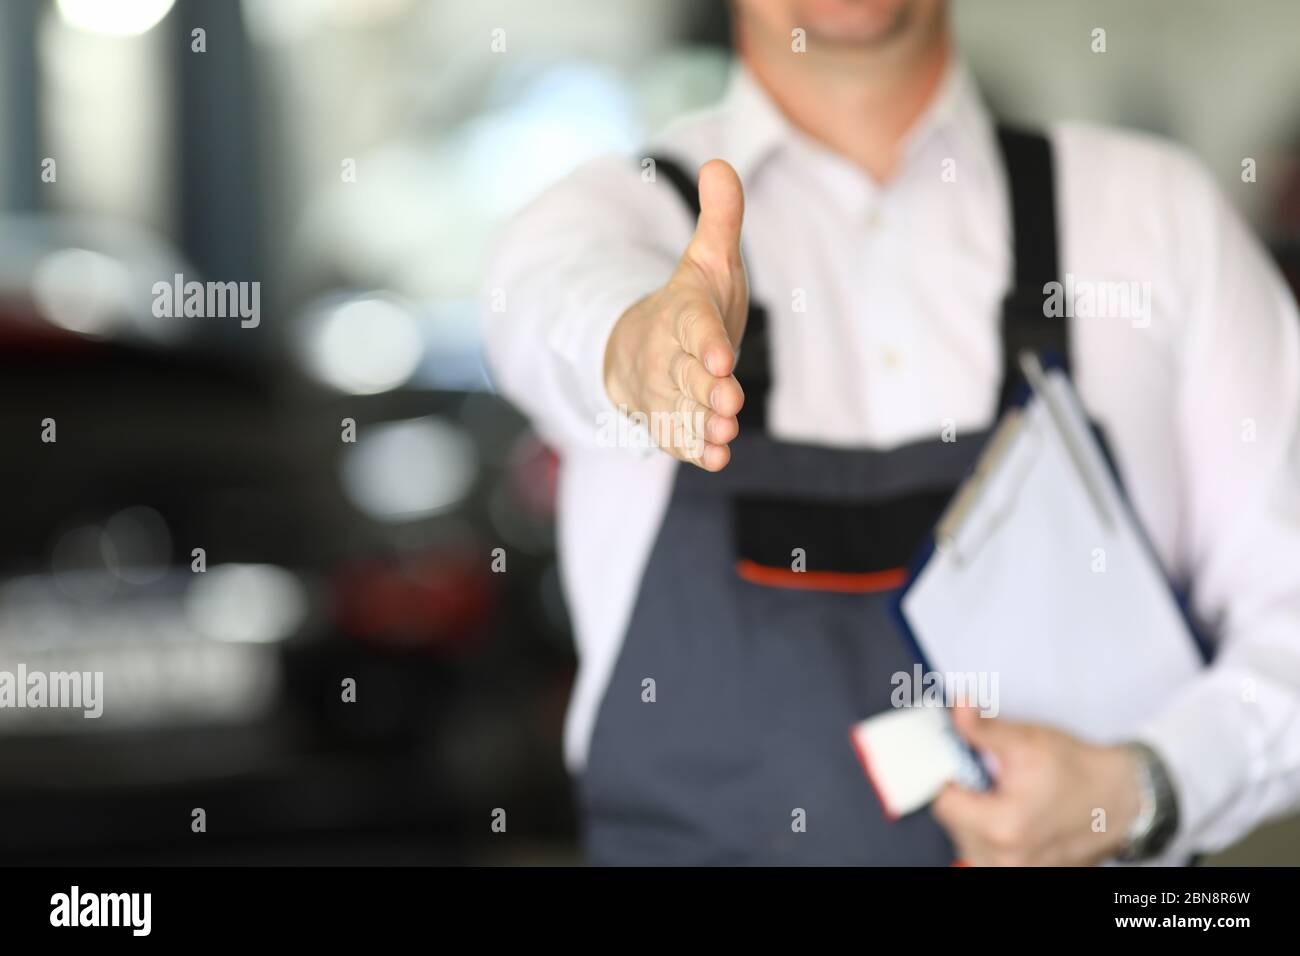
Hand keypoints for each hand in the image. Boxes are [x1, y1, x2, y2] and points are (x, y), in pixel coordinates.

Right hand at [603, 159, 748, 470]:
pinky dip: (696, 450)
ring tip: (725, 431)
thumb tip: (721, 164)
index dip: (706, 341)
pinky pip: (680, 439)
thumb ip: (720, 219)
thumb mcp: (706, 260)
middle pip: (686, 374)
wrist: (639, 351)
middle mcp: (668, 356)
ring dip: (702, 423)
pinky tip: (717, 456)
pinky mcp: (670, 424)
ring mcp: (666, 394)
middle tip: (729, 400)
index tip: (721, 356)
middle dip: (706, 388)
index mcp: (682, 314)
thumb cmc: (688, 305)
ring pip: (682, 410)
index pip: (693, 326)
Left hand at [932, 705, 1141, 865]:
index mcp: (1001, 827)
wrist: (1120, 800)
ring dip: (974, 810)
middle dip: (963, 791)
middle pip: (951, 819)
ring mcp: (1013, 871)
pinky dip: (989, 826)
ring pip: (964, 834)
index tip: (960, 760)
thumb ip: (983, 729)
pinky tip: (1011, 809)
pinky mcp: (1020, 873)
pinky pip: (983, 846)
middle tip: (988, 772)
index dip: (947, 774)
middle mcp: (1004, 858)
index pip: (940, 801)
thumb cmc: (1077, 770)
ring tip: (1005, 792)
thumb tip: (958, 709)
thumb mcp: (1026, 740)